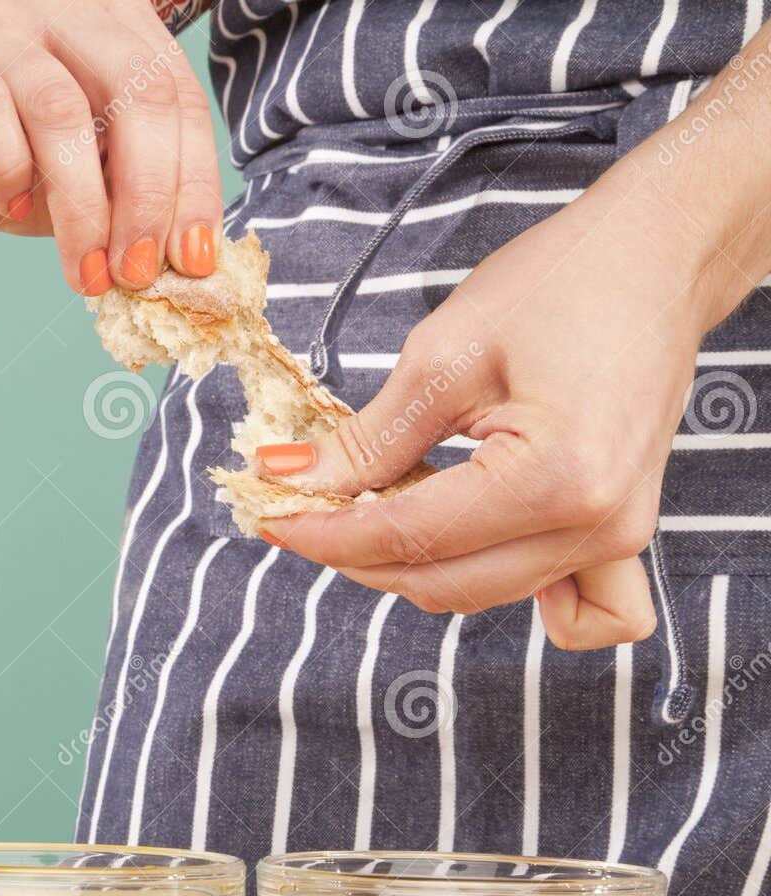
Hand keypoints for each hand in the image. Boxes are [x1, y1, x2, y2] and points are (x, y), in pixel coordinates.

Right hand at [0, 0, 223, 291]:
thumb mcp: (70, 168)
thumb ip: (119, 194)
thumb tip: (176, 264)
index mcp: (113, 31)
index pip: (179, 97)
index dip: (196, 181)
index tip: (195, 258)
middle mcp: (61, 15)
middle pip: (138, 91)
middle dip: (150, 197)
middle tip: (139, 273)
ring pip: (61, 110)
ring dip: (83, 207)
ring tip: (83, 273)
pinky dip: (7, 169)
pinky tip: (11, 205)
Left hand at [253, 176, 716, 649]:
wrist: (656, 261)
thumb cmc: (564, 284)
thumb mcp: (443, 354)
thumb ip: (370, 438)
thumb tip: (297, 480)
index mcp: (556, 478)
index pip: (408, 537)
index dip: (325, 533)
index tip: (268, 513)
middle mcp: (597, 526)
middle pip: (440, 582)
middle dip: (355, 553)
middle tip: (302, 506)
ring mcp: (618, 540)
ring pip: (479, 592)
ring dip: (408, 565)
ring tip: (361, 508)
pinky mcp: (620, 535)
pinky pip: (565, 607)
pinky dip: (498, 587)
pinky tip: (459, 546)